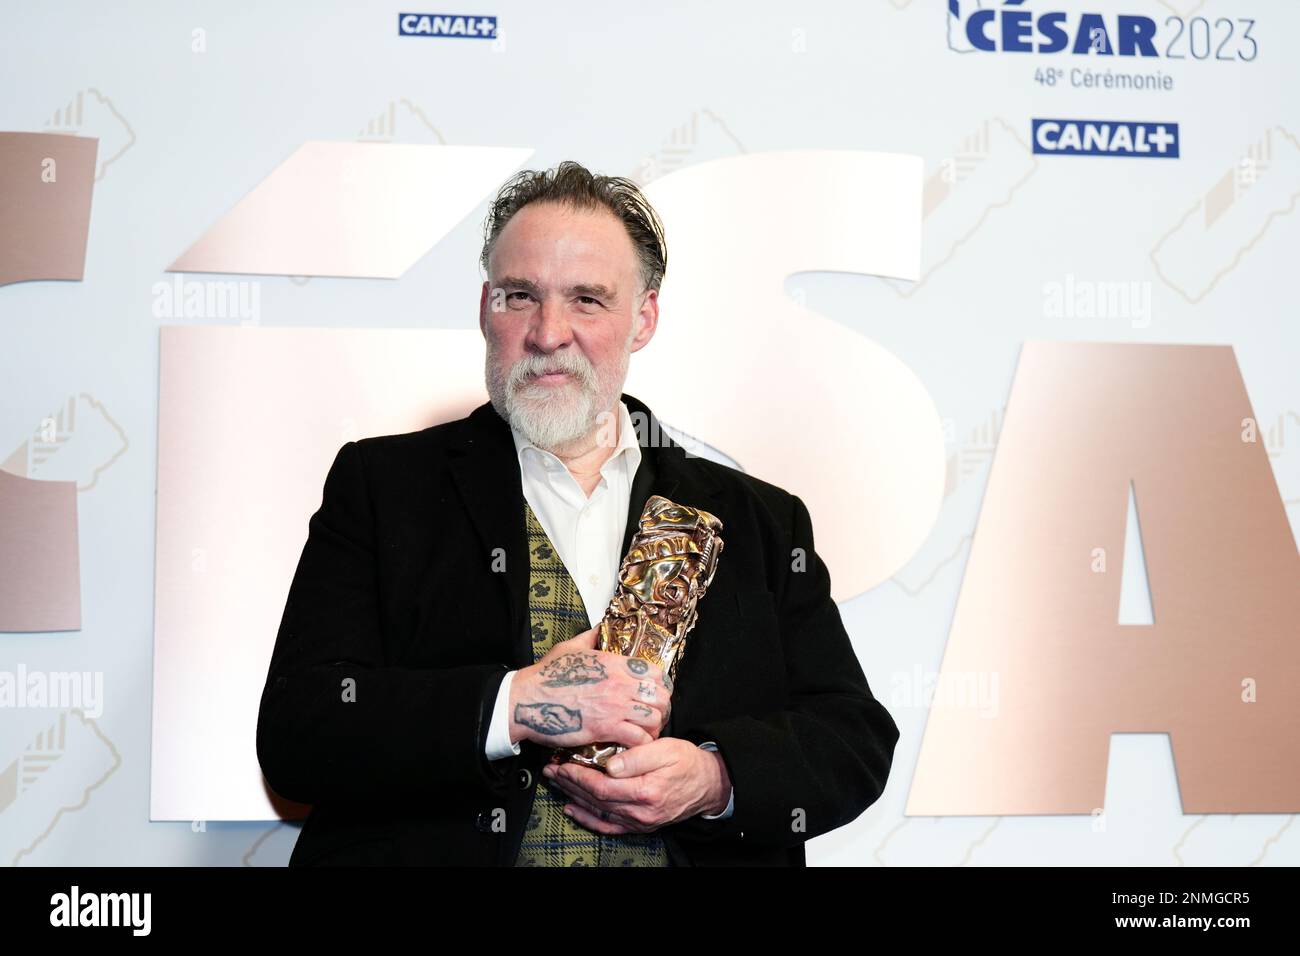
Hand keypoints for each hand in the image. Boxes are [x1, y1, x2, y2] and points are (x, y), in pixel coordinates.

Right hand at [508, 626, 672, 749]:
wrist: (527, 699)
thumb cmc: (546, 675)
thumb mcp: (570, 646)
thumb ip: (591, 637)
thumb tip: (600, 628)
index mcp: (615, 664)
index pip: (656, 672)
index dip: (659, 685)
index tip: (654, 693)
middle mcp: (620, 684)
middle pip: (660, 697)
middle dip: (660, 708)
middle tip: (652, 715)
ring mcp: (615, 707)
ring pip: (653, 718)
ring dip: (652, 728)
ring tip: (645, 732)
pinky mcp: (605, 728)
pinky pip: (638, 738)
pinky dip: (640, 744)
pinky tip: (632, 745)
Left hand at [541, 736, 731, 834]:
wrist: (709, 783)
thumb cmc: (687, 762)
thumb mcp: (665, 749)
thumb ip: (637, 757)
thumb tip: (610, 765)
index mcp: (646, 791)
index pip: (603, 786)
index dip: (579, 776)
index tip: (563, 765)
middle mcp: (641, 811)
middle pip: (596, 799)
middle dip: (570, 784)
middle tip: (551, 771)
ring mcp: (640, 821)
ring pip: (598, 812)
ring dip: (574, 798)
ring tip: (557, 784)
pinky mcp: (641, 825)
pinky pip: (609, 826)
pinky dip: (588, 819)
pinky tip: (573, 810)